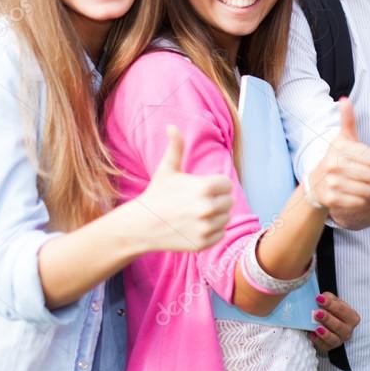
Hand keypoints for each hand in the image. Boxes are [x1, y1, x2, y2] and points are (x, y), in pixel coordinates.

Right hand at [132, 126, 233, 250]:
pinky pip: (220, 234)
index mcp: (204, 188)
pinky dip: (212, 231)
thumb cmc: (157, 194)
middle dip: (216, 200)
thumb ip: (176, 147)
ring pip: (225, 218)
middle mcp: (207, 208)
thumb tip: (172, 126)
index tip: (202, 188)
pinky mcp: (203, 243)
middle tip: (197, 202)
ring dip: (215, 216)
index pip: (227, 185)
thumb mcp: (167, 169)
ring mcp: (205, 228)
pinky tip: (195, 226)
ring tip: (196, 213)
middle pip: (228, 202)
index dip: (216, 185)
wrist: (141, 225)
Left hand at [309, 292, 359, 352]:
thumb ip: (329, 298)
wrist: (331, 324)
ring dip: (324, 333)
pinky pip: (323, 346)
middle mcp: (348, 330)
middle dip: (327, 319)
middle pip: (338, 326)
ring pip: (333, 338)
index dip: (330, 304)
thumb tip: (321, 297)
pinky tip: (311, 335)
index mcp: (352, 317)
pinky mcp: (329, 347)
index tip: (319, 298)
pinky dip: (317, 341)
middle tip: (317, 313)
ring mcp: (339, 340)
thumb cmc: (333, 312)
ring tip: (316, 327)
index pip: (342, 310)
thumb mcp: (334, 302)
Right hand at [310, 99, 369, 210]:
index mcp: (338, 148)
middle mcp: (332, 164)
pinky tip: (357, 194)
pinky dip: (362, 199)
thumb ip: (348, 121)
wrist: (316, 183)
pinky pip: (358, 201)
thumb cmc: (337, 158)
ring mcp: (330, 182)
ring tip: (364, 185)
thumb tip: (345, 100)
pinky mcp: (330, 198)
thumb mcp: (342, 139)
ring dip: (369, 189)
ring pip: (365, 189)